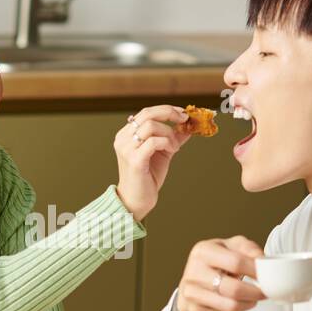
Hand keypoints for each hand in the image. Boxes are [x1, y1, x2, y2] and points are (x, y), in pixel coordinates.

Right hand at [113, 105, 191, 220]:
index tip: (183, 113)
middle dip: (169, 113)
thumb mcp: (163, 153)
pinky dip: (167, 143)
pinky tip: (171, 151)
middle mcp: (123, 139)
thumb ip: (173, 138)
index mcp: (126, 134)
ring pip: (151, 126)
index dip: (166, 109)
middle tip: (184, 120)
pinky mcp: (134, 160)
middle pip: (147, 113)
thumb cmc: (147, 177)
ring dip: (169, 134)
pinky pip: (154, 142)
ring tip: (174, 147)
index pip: (146, 112)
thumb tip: (189, 126)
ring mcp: (127, 149)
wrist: (136, 201)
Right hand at [175, 236, 266, 310]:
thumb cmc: (216, 260)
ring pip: (230, 306)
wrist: (192, 277)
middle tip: (265, 292)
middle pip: (234, 289)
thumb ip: (249, 249)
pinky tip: (235, 304)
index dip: (256, 271)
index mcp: (203, 251)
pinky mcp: (193, 310)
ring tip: (252, 298)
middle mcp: (194, 272)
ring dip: (248, 304)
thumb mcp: (231, 246)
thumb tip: (263, 261)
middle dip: (255, 293)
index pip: (236, 262)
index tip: (267, 276)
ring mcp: (191, 293)